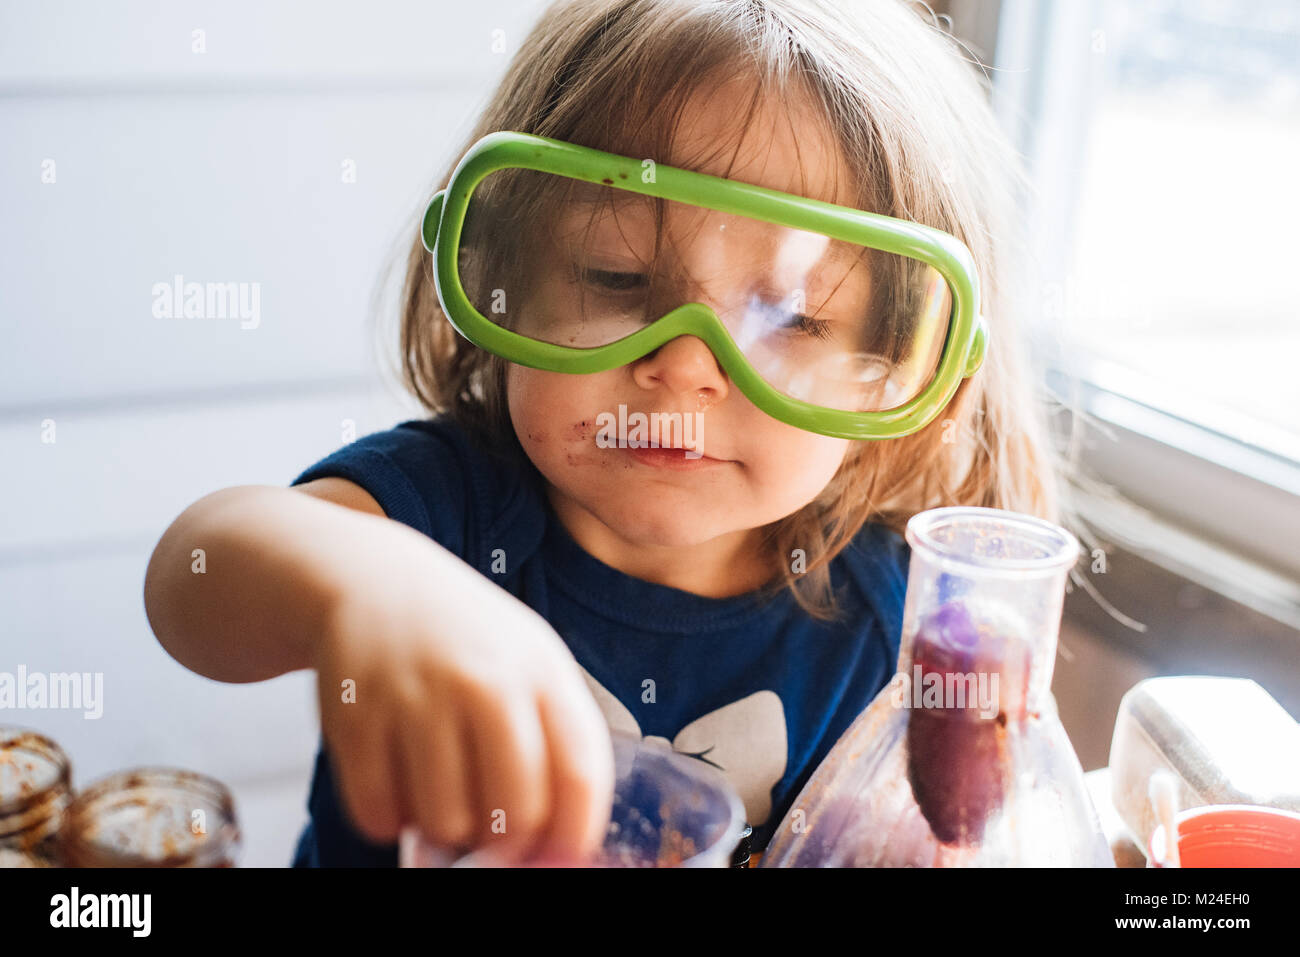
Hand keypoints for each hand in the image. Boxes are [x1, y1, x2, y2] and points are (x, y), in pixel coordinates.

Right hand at [310, 540, 614, 863]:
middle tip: (490, 825)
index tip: (562, 854)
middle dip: (506, 840)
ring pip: (446, 821)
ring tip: (441, 791)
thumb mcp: (532, 662)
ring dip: (445, 827)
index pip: (579, 775)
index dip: (575, 835)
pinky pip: (378, 813)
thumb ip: (558, 738)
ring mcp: (415, 697)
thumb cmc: (467, 640)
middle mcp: (482, 680)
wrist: (375, 580)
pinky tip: (397, 784)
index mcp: (540, 670)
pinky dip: (388, 818)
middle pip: (515, 812)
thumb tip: (568, 843)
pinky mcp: (353, 717)